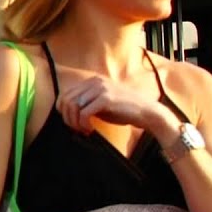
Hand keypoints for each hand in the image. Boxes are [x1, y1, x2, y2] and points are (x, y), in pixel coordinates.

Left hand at [56, 74, 172, 134]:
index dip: (64, 112)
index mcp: (92, 81)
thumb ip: (85, 103)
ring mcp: (100, 89)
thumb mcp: (101, 103)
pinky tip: (90, 129)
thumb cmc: (124, 110)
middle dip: (67, 118)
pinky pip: (83, 113)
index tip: (73, 123)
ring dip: (74, 122)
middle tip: (77, 129)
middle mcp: (94, 81)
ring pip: (72, 106)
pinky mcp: (106, 99)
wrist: (147, 112)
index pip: (65, 94)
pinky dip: (83, 124)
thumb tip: (65, 112)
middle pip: (65, 100)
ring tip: (83, 130)